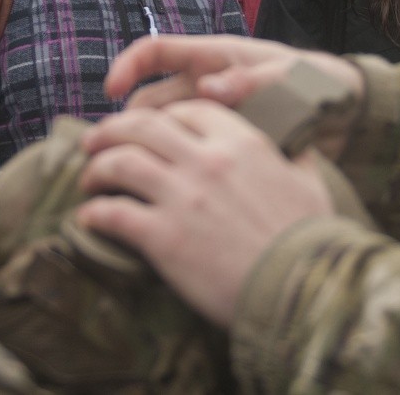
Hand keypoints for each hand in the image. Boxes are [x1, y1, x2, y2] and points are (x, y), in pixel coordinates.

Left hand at [78, 100, 334, 325]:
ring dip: (97, 168)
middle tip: (94, 142)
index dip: (162, 116)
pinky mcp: (163, 238)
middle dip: (112, 129)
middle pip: (143, 126)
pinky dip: (94, 213)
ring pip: (121, 162)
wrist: (301, 290)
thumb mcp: (310, 184)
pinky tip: (88, 218)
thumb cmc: (311, 240)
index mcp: (242, 142)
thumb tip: (300, 142)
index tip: (148, 129)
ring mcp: (182, 198)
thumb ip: (297, 155)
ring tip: (88, 179)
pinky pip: (114, 214)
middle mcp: (207, 160)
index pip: (188, 110)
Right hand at [105, 36, 363, 159]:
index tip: (109, 92)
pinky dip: (173, 169)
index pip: (157, 53)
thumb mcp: (292, 78)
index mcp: (217, 59)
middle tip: (108, 157)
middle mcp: (207, 86)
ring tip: (126, 183)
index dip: (128, 66)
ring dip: (146, 151)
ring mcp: (214, 119)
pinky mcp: (224, 147)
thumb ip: (254, 81)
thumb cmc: (323, 84)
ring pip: (165, 134)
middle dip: (127, 124)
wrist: (352, 118)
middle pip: (151, 101)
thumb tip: (210, 87)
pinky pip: (189, 156)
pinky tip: (162, 196)